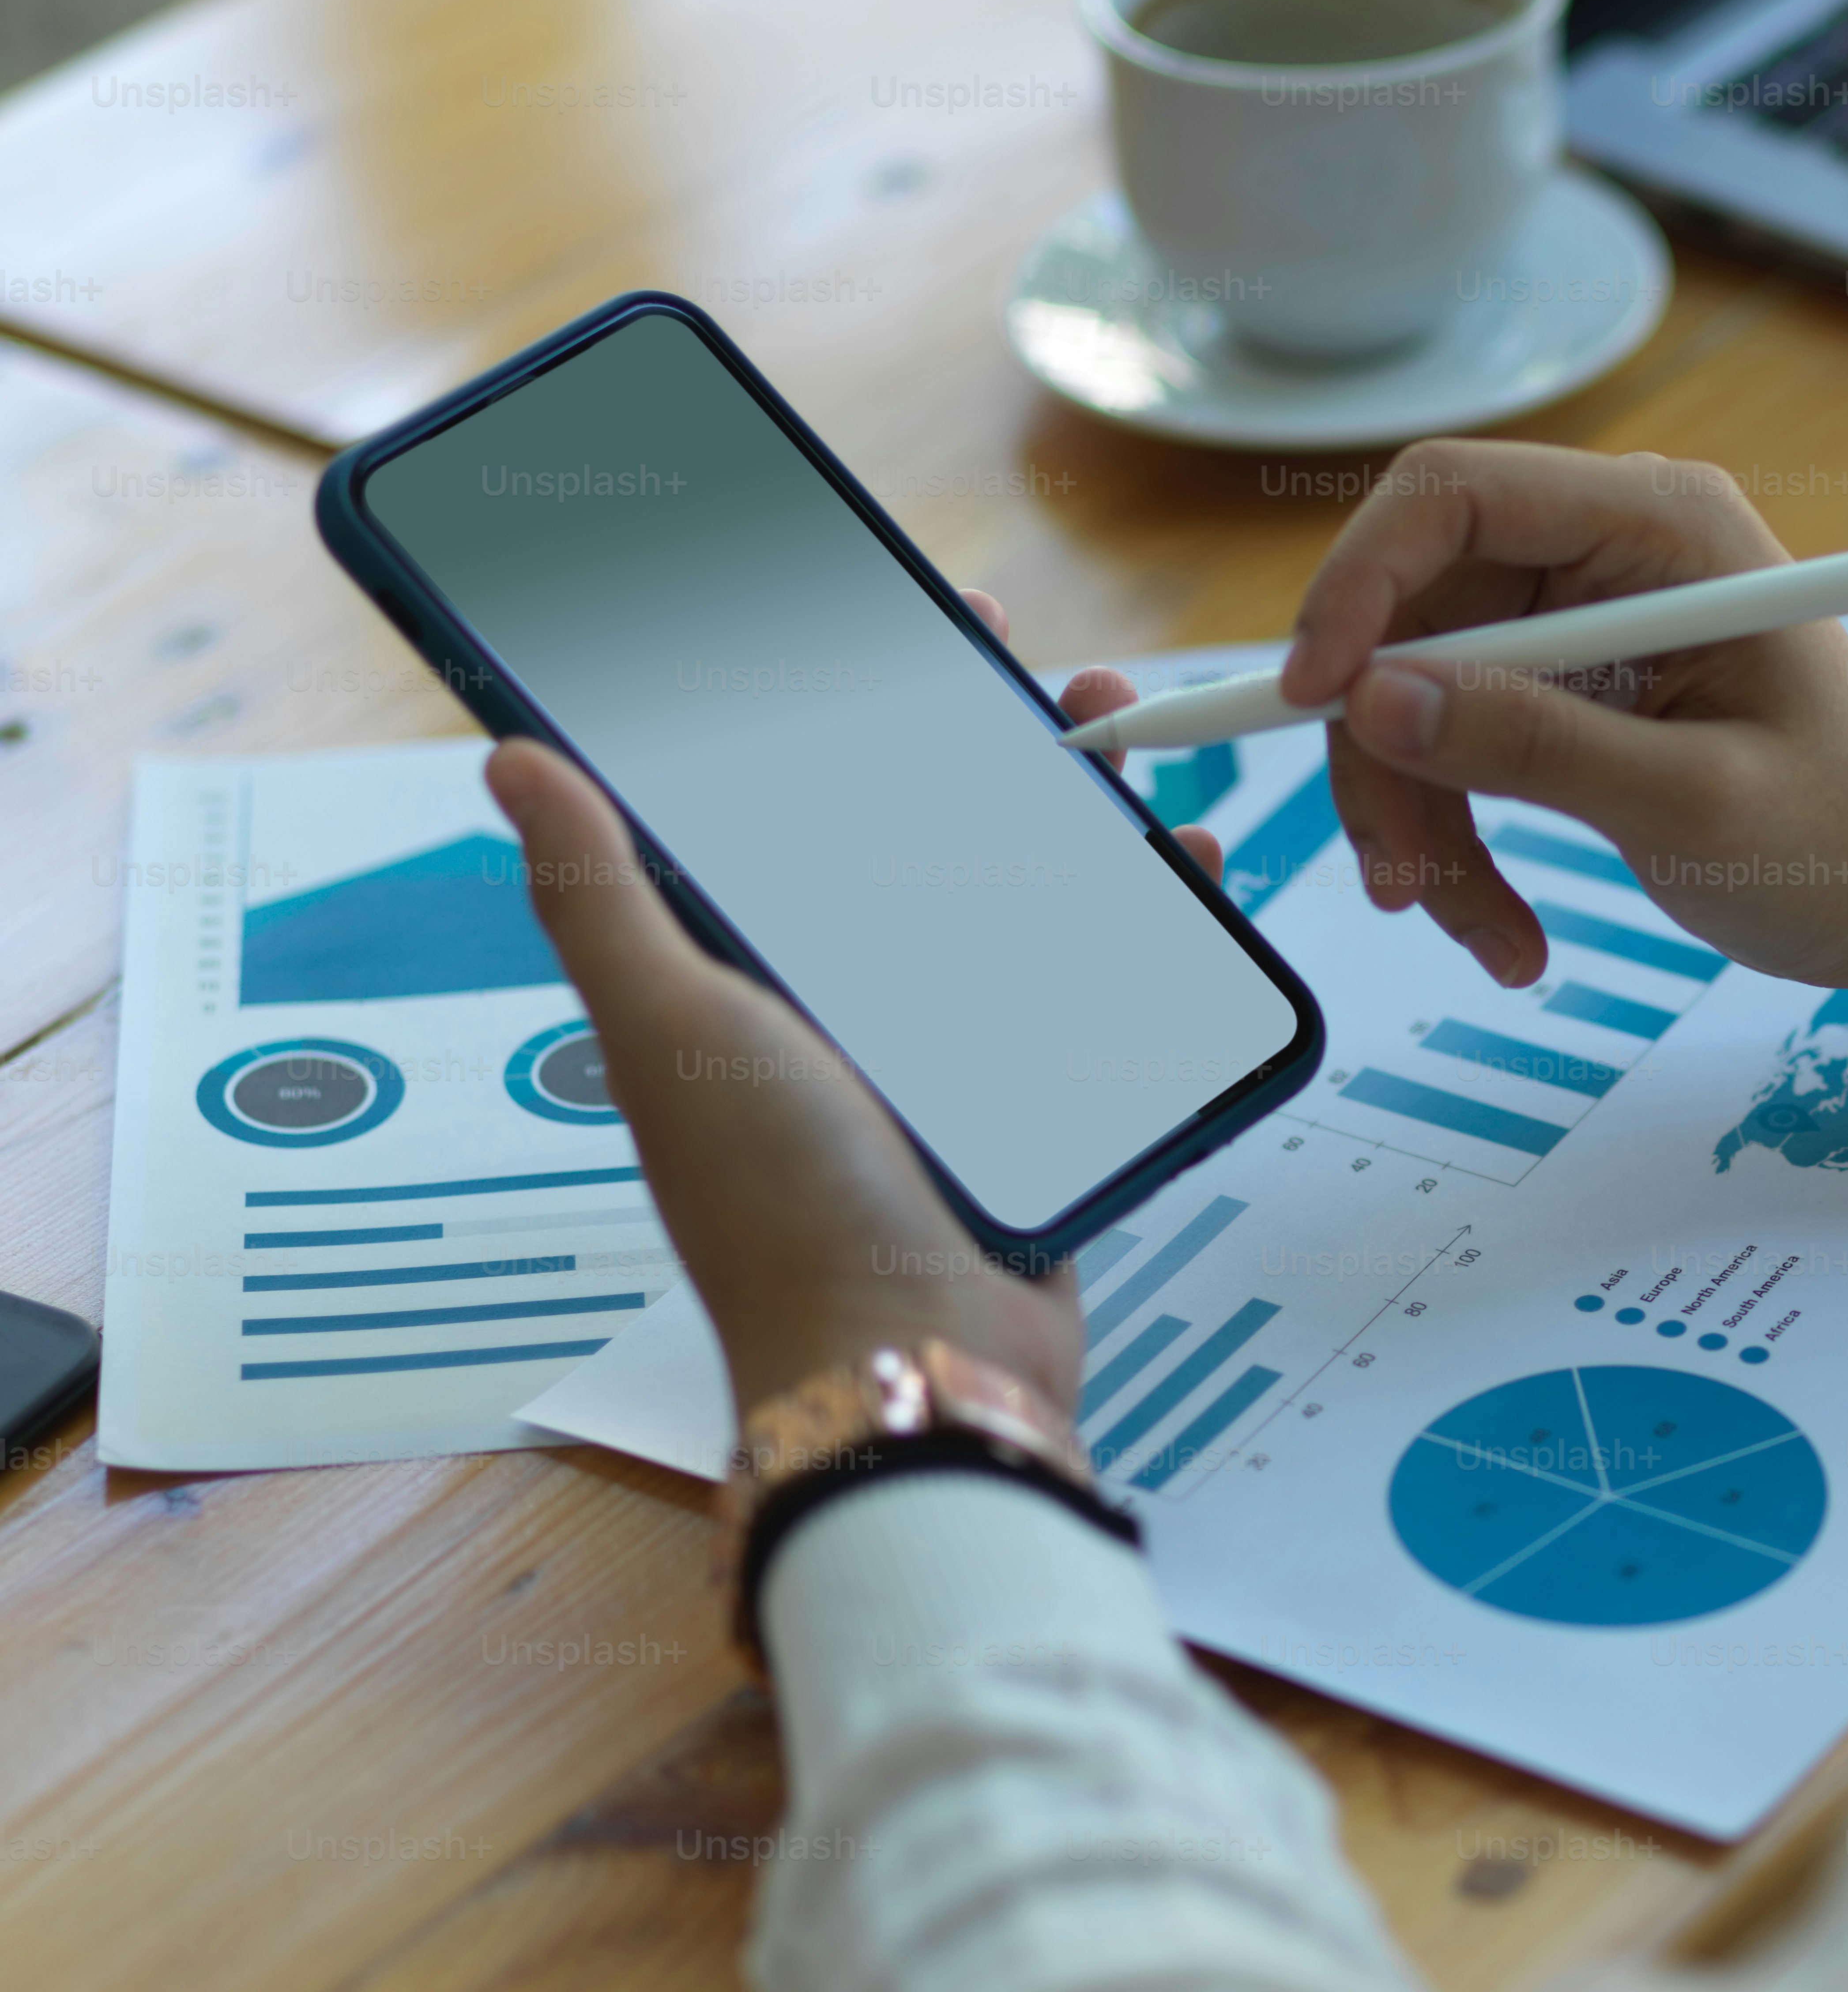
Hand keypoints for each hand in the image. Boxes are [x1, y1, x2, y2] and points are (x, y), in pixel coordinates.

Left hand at [483, 595, 1221, 1421]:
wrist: (914, 1359)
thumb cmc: (779, 1205)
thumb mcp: (673, 1023)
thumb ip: (602, 894)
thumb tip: (514, 760)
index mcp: (755, 971)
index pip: (805, 800)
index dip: (857, 706)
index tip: (913, 632)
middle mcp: (852, 999)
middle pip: (934, 830)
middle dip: (1001, 742)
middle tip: (1059, 680)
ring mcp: (957, 1048)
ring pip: (1031, 891)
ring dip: (1089, 810)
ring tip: (1132, 747)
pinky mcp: (1044, 1098)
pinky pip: (1105, 980)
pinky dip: (1154, 915)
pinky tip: (1189, 864)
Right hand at [1246, 440, 1847, 993]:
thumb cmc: (1847, 836)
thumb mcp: (1695, 804)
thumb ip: (1537, 745)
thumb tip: (1375, 703)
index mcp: (1660, 524)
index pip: (1451, 497)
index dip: (1358, 586)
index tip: (1314, 702)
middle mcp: (1606, 549)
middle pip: (1411, 615)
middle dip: (1385, 753)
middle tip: (1401, 880)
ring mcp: (1580, 618)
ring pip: (1412, 697)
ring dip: (1419, 822)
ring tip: (1486, 935)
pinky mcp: (1563, 689)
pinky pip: (1452, 747)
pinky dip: (1454, 840)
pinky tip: (1501, 930)